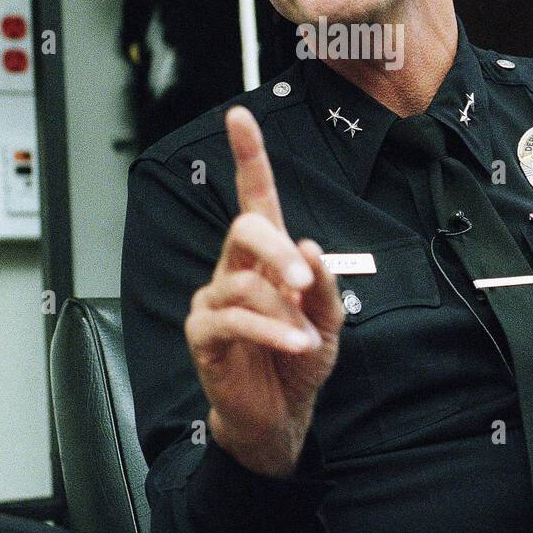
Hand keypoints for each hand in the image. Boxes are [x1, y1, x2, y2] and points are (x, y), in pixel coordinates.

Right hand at [185, 106, 344, 475]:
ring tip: (306, 339)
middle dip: (278, 250)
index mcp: (265, 257)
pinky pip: (231, 318)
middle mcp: (234, 268)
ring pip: (244, 282)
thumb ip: (325, 284)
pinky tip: (292, 343)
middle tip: (305, 282)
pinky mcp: (203, 334)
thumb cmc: (299, 361)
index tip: (239, 116)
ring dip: (283, 310)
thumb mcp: (329, 320)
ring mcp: (214, 299)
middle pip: (246, 228)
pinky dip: (268, 329)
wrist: (279, 416)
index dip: (248, 156)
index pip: (255, 196)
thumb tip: (310, 245)